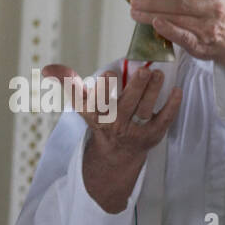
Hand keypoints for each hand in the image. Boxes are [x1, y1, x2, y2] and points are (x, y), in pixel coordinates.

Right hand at [41, 62, 180, 213]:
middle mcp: (115, 125)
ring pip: (145, 109)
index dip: (103, 88)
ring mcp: (135, 131)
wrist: (116, 155)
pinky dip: (171, 107)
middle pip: (126, 105)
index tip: (110, 72)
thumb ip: (69, 83)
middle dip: (135, 87)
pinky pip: (164, 120)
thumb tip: (47, 69)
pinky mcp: (153, 135)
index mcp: (97, 117)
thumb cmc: (101, 120)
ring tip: (159, 74)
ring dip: (153, 92)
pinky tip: (177, 91)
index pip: (98, 102)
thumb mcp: (83, 105)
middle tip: (144, 70)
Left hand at [132, 0, 224, 72]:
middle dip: (153, 1)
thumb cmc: (216, 11)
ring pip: (178, 19)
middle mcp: (212, 6)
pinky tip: (155, 25)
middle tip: (134, 0)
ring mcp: (208, 27)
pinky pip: (184, 38)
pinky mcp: (202, 45)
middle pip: (180, 2)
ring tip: (135, 13)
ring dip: (152, 16)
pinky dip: (168, 31)